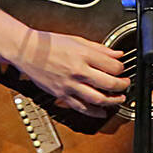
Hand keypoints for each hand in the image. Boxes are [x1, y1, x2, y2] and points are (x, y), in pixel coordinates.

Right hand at [11, 29, 130, 116]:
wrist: (27, 51)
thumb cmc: (49, 44)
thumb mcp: (77, 40)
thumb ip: (100, 49)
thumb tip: (117, 54)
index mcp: (84, 55)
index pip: (113, 66)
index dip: (122, 69)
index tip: (122, 69)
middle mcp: (78, 71)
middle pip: (109, 84)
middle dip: (122, 86)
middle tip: (125, 85)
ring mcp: (70, 85)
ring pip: (98, 99)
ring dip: (112, 101)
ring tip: (118, 99)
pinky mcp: (62, 94)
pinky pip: (81, 107)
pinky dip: (94, 112)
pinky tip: (101, 112)